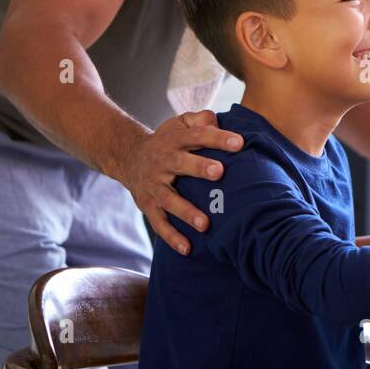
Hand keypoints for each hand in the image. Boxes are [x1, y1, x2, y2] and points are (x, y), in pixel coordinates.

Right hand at [117, 110, 243, 255]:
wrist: (129, 158)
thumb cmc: (168, 141)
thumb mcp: (179, 123)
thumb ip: (199, 119)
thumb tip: (217, 119)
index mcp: (174, 139)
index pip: (197, 135)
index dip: (217, 137)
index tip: (239, 142)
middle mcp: (162, 161)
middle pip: (180, 163)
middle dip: (199, 167)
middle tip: (219, 172)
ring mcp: (154, 186)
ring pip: (168, 200)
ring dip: (186, 212)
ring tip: (205, 224)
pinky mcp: (148, 206)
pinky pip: (159, 223)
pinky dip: (172, 238)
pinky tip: (188, 249)